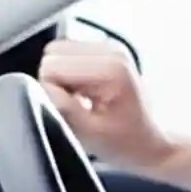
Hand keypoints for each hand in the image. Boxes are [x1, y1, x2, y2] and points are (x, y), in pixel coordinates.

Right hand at [38, 39, 175, 172]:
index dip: (53, 93)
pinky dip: (71, 75)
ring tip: (86, 100)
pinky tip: (89, 93)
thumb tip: (40, 87)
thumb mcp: (89, 133)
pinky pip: (68, 56)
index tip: (76, 110)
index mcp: (111, 68)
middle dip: (57, 82)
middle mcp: (113, 51)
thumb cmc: (126, 141)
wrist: (149, 142)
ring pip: (57, 53)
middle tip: (80, 105)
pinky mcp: (106, 52)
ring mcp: (111, 48)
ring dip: (64, 78)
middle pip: (52, 54)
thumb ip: (62, 108)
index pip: (50, 67)